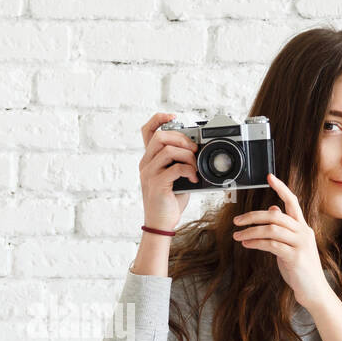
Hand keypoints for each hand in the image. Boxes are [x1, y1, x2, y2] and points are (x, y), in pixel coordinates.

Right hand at [138, 112, 198, 230]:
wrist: (161, 223)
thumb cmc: (168, 201)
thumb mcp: (174, 177)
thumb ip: (178, 162)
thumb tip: (196, 149)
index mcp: (149, 159)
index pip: (147, 131)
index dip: (159, 118)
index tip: (173, 117)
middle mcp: (145, 164)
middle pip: (160, 136)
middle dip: (181, 138)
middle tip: (194, 149)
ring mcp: (149, 174)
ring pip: (168, 150)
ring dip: (187, 155)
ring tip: (195, 166)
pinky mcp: (156, 184)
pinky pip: (175, 168)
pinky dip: (189, 170)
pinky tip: (194, 178)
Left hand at [232, 172, 333, 310]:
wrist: (313, 290)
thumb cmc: (300, 267)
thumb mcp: (291, 244)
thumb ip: (283, 227)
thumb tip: (273, 208)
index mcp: (302, 227)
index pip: (293, 201)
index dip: (281, 188)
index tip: (269, 177)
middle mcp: (303, 232)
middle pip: (275, 215)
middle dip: (253, 216)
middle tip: (236, 221)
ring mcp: (301, 244)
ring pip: (272, 229)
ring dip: (251, 231)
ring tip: (237, 236)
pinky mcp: (295, 257)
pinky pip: (272, 245)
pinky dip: (256, 243)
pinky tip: (247, 244)